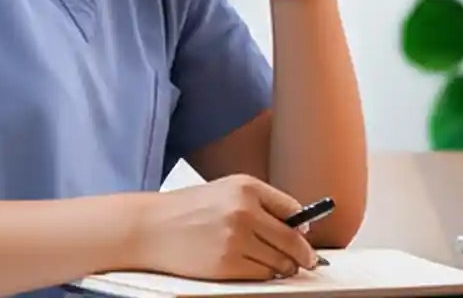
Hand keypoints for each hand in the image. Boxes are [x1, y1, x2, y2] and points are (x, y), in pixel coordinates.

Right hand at [133, 174, 317, 280]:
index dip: (304, 227)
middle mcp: (244, 211)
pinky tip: (260, 269)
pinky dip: (266, 275)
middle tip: (310, 262)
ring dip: (285, 267)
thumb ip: (262, 202)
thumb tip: (299, 227)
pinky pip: (261, 275)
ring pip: (279, 262)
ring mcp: (236, 239)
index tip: (307, 236)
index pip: (293, 210)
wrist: (152, 227)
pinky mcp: (226, 264)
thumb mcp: (227, 190)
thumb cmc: (190, 208)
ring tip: (283, 266)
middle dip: (304, 255)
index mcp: (247, 187)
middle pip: (291, 240)